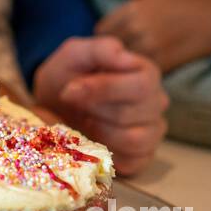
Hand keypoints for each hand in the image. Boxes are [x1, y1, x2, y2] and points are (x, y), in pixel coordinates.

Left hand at [32, 36, 167, 174]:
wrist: (55, 104)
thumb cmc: (68, 76)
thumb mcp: (75, 54)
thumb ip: (99, 49)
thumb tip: (122, 54)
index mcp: (147, 73)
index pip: (141, 84)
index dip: (102, 89)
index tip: (69, 90)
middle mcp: (156, 102)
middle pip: (135, 113)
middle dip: (95, 110)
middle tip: (74, 106)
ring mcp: (152, 131)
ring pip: (135, 139)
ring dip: (100, 132)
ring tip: (83, 122)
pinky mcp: (142, 156)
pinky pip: (133, 161)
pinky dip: (106, 153)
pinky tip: (92, 140)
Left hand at [93, 0, 210, 72]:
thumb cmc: (183, 1)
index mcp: (133, 10)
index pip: (100, 31)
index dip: (102, 36)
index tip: (108, 39)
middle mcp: (138, 30)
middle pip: (108, 48)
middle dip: (108, 51)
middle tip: (112, 53)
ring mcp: (150, 50)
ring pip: (120, 63)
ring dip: (120, 64)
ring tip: (124, 62)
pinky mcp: (162, 65)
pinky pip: (138, 72)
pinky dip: (135, 72)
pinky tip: (139, 69)